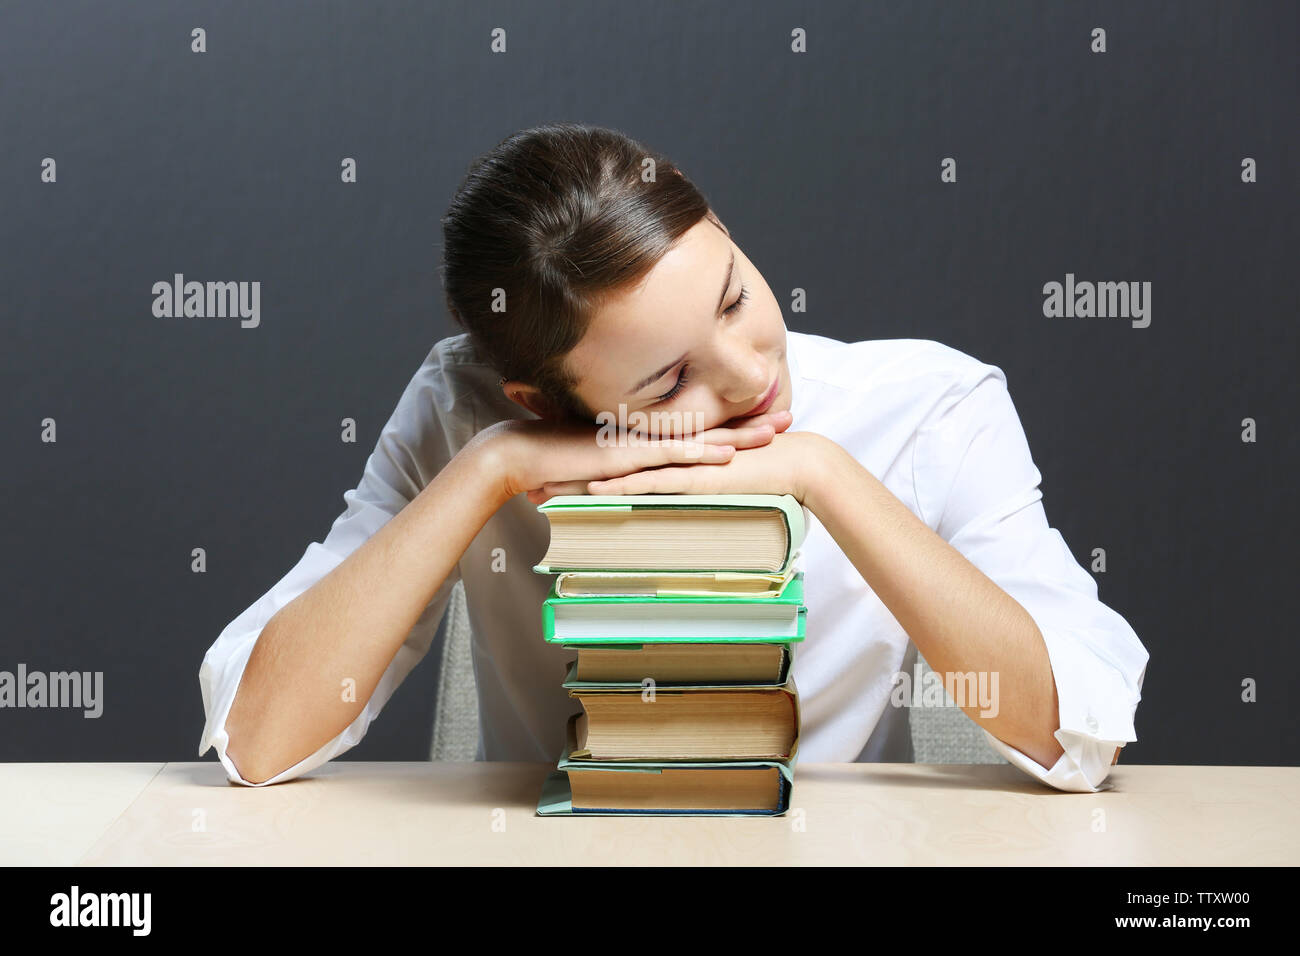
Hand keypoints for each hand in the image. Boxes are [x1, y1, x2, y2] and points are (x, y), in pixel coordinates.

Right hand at [474, 409, 793, 503]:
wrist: (517, 454)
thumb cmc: (549, 463)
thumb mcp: (595, 470)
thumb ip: (619, 475)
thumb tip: (630, 487)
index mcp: (644, 437)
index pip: (697, 431)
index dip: (731, 426)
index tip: (763, 421)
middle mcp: (646, 435)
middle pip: (709, 429)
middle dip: (750, 424)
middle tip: (788, 418)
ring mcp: (637, 443)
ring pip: (698, 439)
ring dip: (737, 437)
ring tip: (774, 432)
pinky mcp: (624, 456)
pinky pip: (668, 456)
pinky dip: (698, 456)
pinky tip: (724, 457)